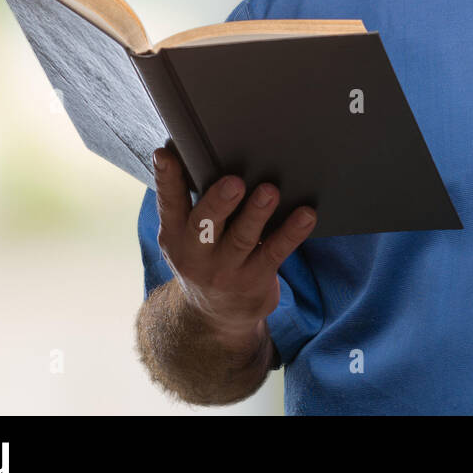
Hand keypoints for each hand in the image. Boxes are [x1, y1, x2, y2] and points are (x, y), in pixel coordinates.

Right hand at [151, 145, 315, 344]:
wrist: (215, 319)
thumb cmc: (206, 260)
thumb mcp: (187, 239)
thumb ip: (192, 205)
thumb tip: (194, 154)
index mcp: (176, 234)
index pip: (168, 203)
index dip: (166, 178)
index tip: (165, 153)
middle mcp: (196, 253)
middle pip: (204, 223)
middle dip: (219, 201)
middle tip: (235, 181)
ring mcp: (225, 269)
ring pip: (242, 238)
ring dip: (257, 213)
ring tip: (270, 192)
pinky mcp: (254, 279)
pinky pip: (275, 252)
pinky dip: (292, 232)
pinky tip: (306, 215)